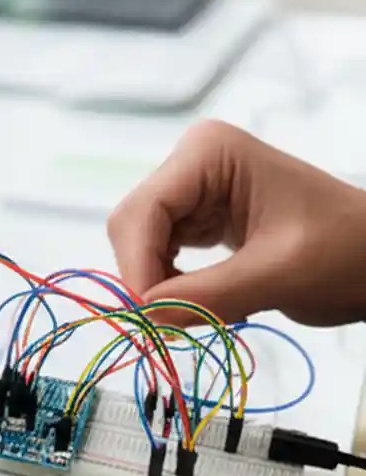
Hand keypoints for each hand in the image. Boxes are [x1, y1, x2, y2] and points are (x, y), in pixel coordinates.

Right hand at [107, 120, 365, 325]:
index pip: (143, 210)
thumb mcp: (279, 275)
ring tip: (195, 311)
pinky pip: (159, 253)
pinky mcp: (198, 215)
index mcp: (210, 153)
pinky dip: (170, 284)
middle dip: (145, 276)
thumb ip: (207, 296)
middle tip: (167, 322)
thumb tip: (144, 317)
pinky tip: (198, 300)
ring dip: (157, 284)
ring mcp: (193, 188)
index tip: (149, 316)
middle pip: (133, 226)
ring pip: (140, 243)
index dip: (137, 265)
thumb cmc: (349, 252)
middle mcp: (193, 162)